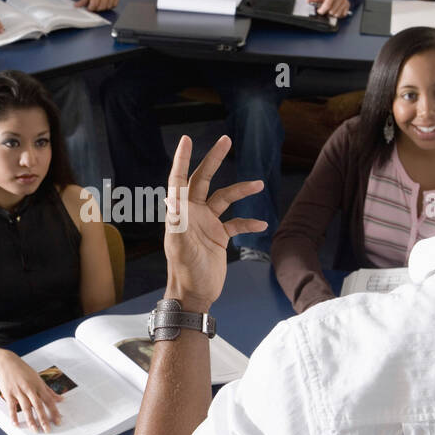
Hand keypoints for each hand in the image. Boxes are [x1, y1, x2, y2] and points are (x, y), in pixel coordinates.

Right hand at [0, 350, 63, 432]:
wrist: (6, 363)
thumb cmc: (23, 370)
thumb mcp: (38, 378)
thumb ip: (49, 391)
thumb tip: (60, 399)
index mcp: (38, 385)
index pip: (48, 400)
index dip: (54, 411)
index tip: (58, 421)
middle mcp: (29, 388)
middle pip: (38, 405)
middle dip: (43, 418)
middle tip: (47, 429)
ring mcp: (18, 391)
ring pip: (26, 407)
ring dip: (30, 419)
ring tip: (35, 429)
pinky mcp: (9, 394)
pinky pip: (11, 407)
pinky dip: (13, 416)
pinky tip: (16, 424)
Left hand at [75, 0, 119, 11]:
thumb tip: (76, 6)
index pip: (94, 4)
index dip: (91, 8)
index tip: (89, 8)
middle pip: (101, 7)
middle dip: (97, 9)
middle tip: (95, 6)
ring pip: (108, 7)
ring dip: (104, 8)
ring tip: (100, 4)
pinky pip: (114, 4)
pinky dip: (110, 5)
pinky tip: (106, 2)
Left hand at [163, 134, 266, 312]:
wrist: (195, 295)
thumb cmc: (185, 272)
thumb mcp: (180, 247)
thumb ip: (178, 222)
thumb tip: (172, 198)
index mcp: (180, 212)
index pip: (179, 180)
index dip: (181, 159)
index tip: (187, 139)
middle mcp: (192, 213)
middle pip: (203, 179)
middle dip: (213, 160)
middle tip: (225, 139)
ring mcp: (206, 223)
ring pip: (225, 198)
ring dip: (241, 191)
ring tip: (259, 184)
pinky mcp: (218, 236)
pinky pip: (236, 222)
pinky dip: (248, 222)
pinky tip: (262, 225)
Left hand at [309, 0, 349, 18]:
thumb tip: (307, 1)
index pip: (327, 6)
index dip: (322, 10)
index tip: (320, 11)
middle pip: (332, 12)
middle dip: (327, 12)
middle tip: (326, 10)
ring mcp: (344, 2)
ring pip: (337, 15)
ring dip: (333, 15)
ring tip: (331, 10)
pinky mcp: (348, 6)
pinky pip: (342, 15)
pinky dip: (339, 15)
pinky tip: (337, 11)